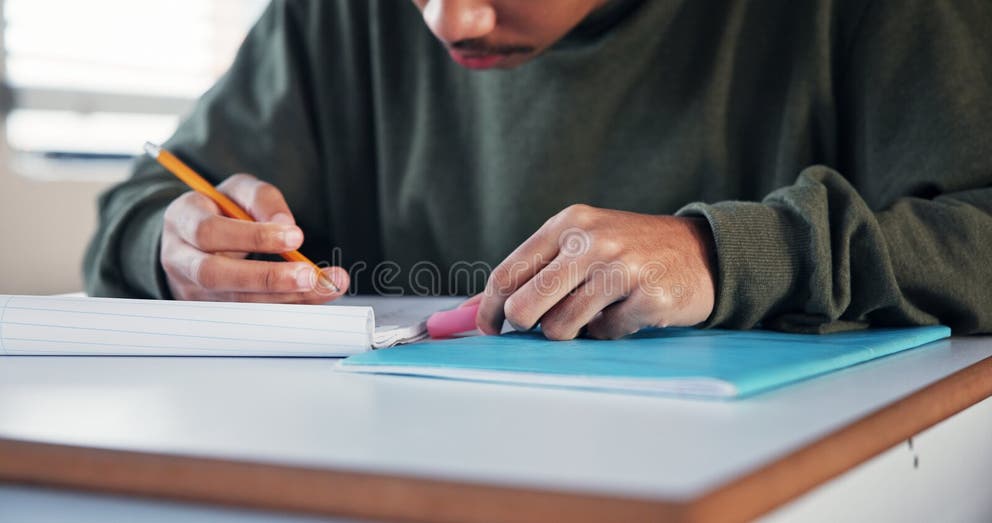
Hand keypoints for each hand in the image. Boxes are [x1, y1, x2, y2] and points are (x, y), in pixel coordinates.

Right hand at [161, 173, 347, 302]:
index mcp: (183, 221)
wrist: (193, 237)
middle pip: (215, 274)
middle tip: (310, 275)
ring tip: (326, 287)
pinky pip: (248, 315)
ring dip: (284, 298)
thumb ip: (261, 199)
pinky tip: (315, 297)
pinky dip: (285, 308)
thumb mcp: (239, 190)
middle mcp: (181, 259)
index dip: (252, 236)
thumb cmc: (220, 210)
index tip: (295, 235)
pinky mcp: (212, 310)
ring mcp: (192, 290)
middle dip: (266, 277)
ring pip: (234, 302)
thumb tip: (285, 223)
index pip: (210, 231)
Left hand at [476, 204, 715, 339]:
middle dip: (527, 327)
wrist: (701, 253)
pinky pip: (603, 334)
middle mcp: (590, 240)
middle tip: (546, 324)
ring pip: (560, 328)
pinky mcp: (645, 296)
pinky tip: (628, 310)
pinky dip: (611, 331)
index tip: (488, 329)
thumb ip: (530, 275)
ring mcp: (619, 267)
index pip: (507, 274)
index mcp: (567, 224)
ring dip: (575, 330)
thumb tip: (470, 313)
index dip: (489, 309)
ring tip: (598, 310)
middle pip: (524, 307)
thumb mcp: (580, 247)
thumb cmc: (628, 254)